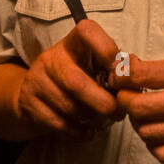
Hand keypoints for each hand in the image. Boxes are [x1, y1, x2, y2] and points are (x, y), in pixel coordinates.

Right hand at [16, 20, 125, 140]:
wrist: (32, 94)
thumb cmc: (75, 77)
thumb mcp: (92, 65)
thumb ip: (114, 67)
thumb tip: (135, 73)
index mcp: (73, 42)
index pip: (88, 32)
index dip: (107, 51)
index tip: (119, 74)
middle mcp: (52, 57)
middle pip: (76, 82)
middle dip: (103, 103)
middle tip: (118, 113)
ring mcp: (37, 79)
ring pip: (69, 107)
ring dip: (92, 120)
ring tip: (102, 122)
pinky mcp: (28, 102)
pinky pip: (58, 124)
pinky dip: (78, 132)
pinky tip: (86, 130)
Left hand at [114, 56, 163, 163]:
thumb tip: (138, 72)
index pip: (144, 75)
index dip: (123, 75)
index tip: (120, 74)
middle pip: (140, 107)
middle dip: (126, 100)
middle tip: (128, 94)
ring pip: (148, 132)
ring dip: (138, 122)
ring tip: (144, 112)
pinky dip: (154, 145)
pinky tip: (159, 133)